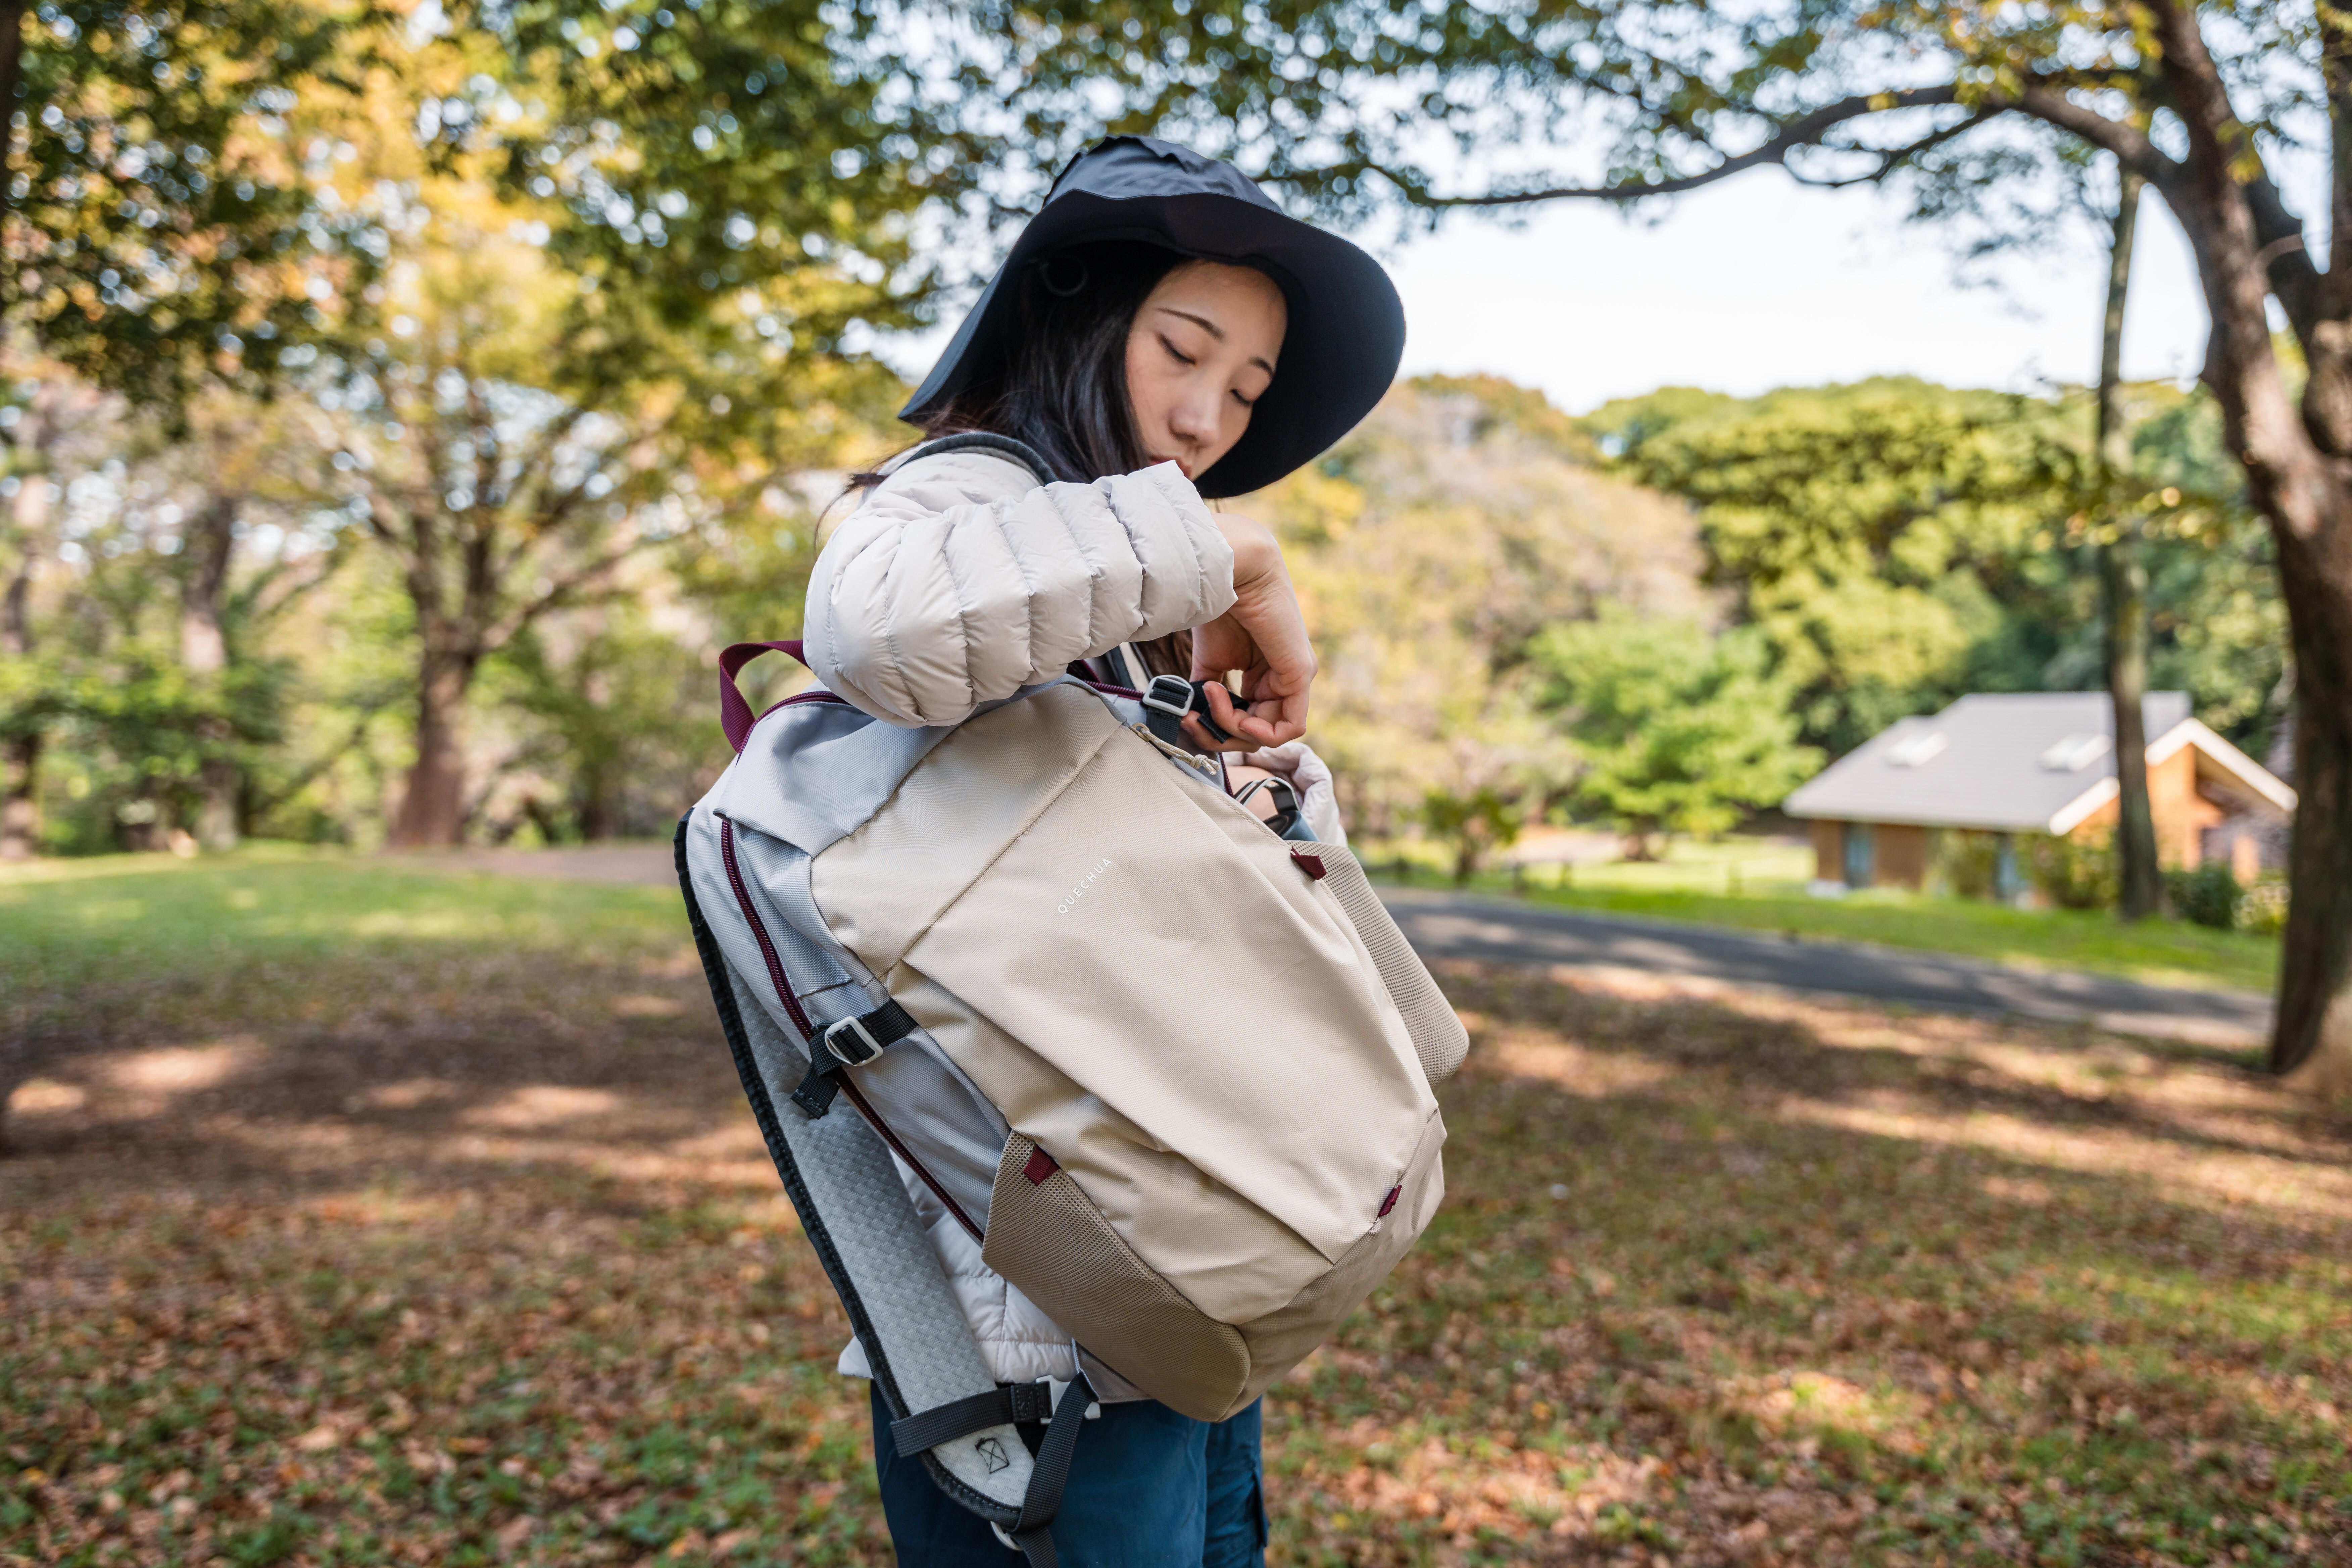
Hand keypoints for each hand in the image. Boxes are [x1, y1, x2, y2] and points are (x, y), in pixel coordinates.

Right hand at [1184, 513, 1314, 751]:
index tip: (1189, 716)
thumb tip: (1193, 721)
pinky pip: (1288, 727)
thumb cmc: (1221, 609)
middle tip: (1194, 718)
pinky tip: (1234, 713)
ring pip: (1270, 734)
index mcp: (1264, 678)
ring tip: (1210, 696)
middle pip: (1257, 736)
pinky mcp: (1301, 675)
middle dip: (1221, 735)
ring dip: (1231, 728)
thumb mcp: (1210, 662)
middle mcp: (1283, 682)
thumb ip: (1208, 694)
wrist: (1234, 573)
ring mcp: (1295, 680)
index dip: (1217, 730)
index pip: (1248, 725)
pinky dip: (1255, 730)